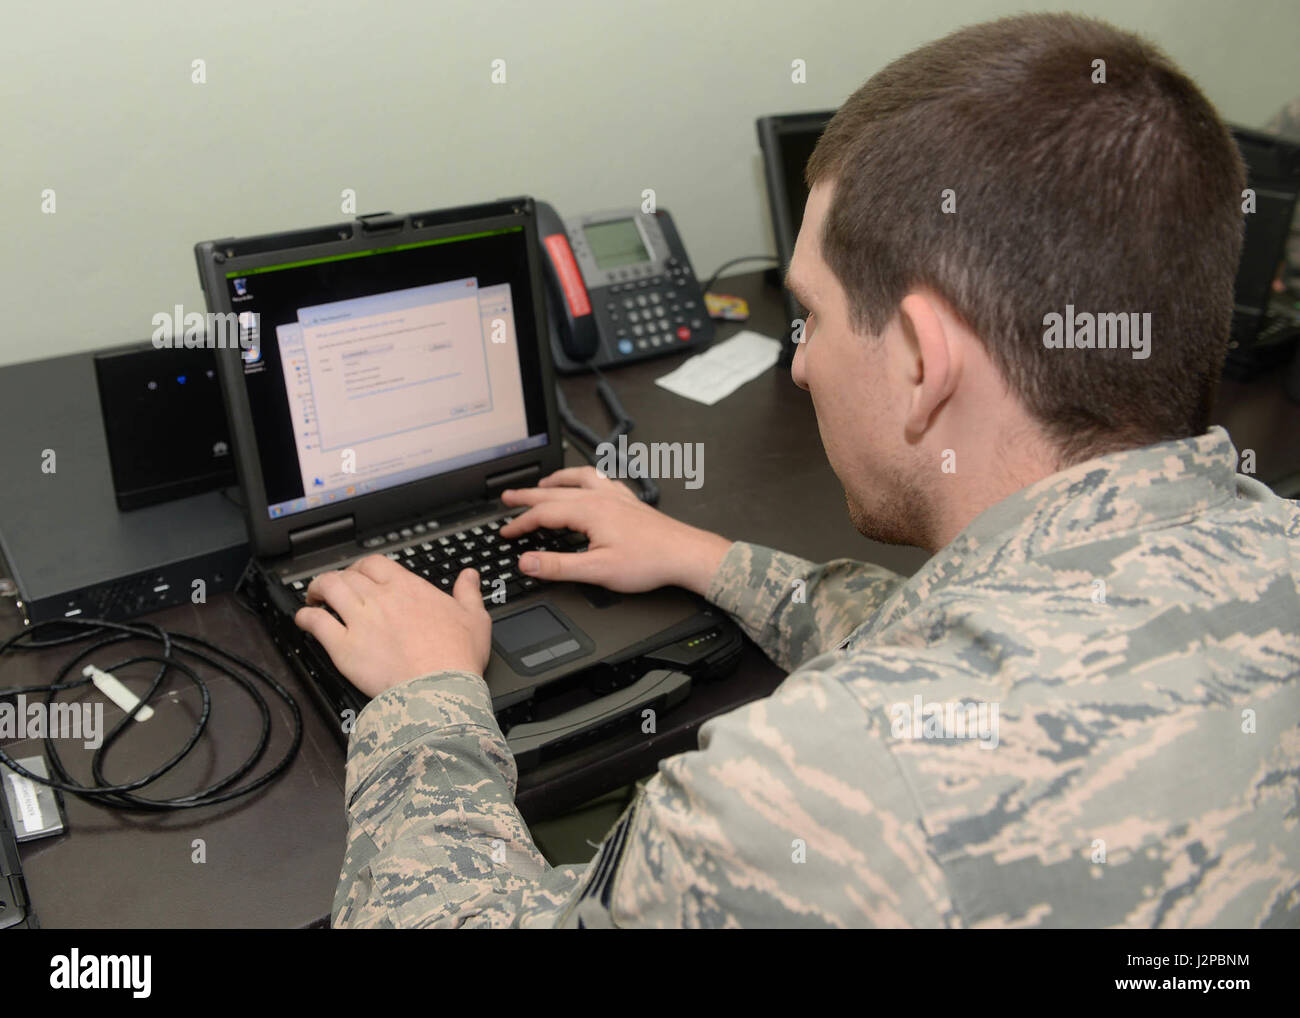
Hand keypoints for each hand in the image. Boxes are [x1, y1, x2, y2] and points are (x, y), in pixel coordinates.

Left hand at [294, 555, 491, 697]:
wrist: (440, 689)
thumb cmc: (457, 657)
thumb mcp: (475, 618)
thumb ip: (468, 593)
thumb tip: (470, 577)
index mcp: (408, 588)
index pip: (374, 564)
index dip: (361, 567)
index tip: (359, 575)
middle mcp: (380, 599)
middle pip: (347, 575)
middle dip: (337, 578)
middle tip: (333, 587)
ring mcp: (359, 621)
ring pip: (328, 590)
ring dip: (316, 590)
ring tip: (314, 597)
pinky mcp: (344, 647)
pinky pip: (316, 624)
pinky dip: (305, 617)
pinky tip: (304, 619)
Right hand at [499, 466, 731, 595]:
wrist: (685, 554)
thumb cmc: (648, 562)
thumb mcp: (597, 570)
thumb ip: (558, 566)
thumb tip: (527, 562)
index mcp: (589, 511)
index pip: (543, 513)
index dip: (520, 523)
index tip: (505, 532)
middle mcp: (601, 498)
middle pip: (555, 492)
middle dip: (528, 496)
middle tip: (508, 497)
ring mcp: (616, 496)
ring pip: (579, 479)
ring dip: (557, 480)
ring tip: (543, 483)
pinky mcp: (629, 501)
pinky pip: (602, 480)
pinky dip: (586, 478)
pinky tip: (588, 483)